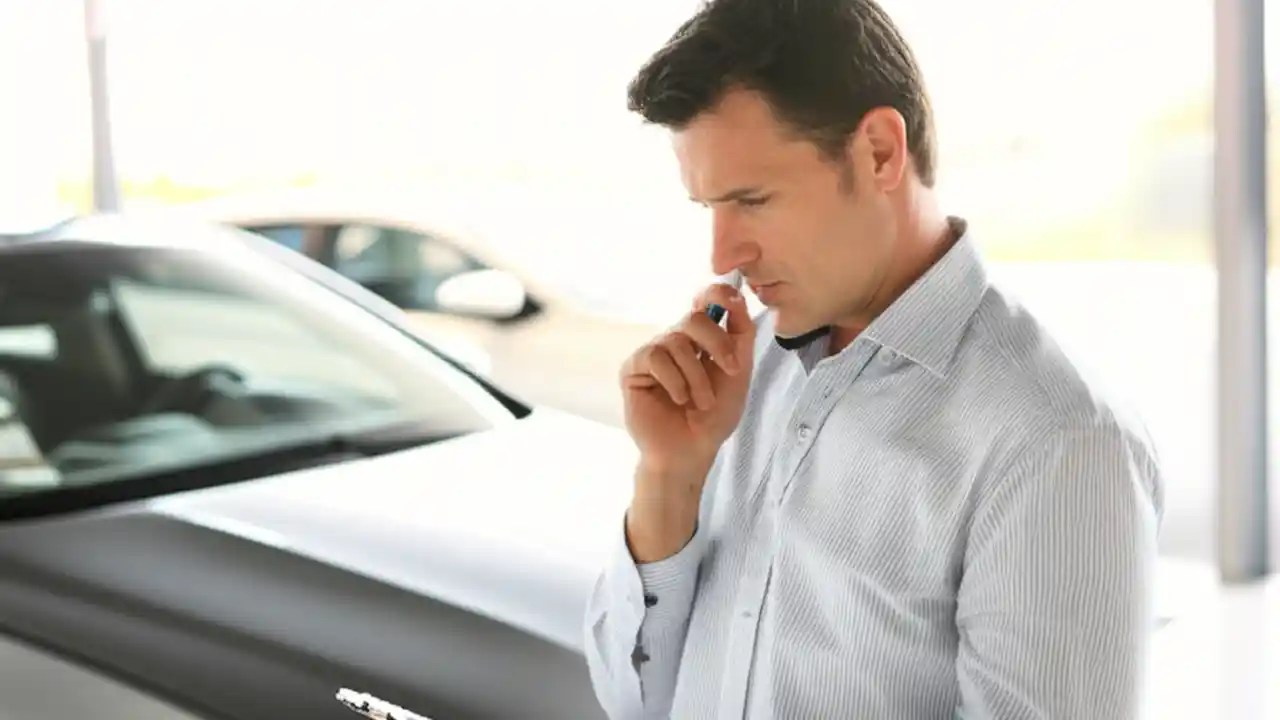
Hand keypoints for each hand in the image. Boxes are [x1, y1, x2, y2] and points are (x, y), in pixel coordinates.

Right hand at [620, 282, 755, 471]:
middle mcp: (676, 341)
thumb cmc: (714, 417)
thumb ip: (740, 336)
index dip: (717, 294)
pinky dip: (674, 380)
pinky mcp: (633, 369)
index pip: (705, 300)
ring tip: (700, 402)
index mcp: (701, 339)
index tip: (733, 302)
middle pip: (694, 318)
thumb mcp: (738, 374)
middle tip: (730, 372)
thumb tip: (738, 298)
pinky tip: (678, 399)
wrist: (690, 451)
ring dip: (697, 376)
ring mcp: (653, 353)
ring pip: (677, 342)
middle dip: (717, 344)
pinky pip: (655, 357)